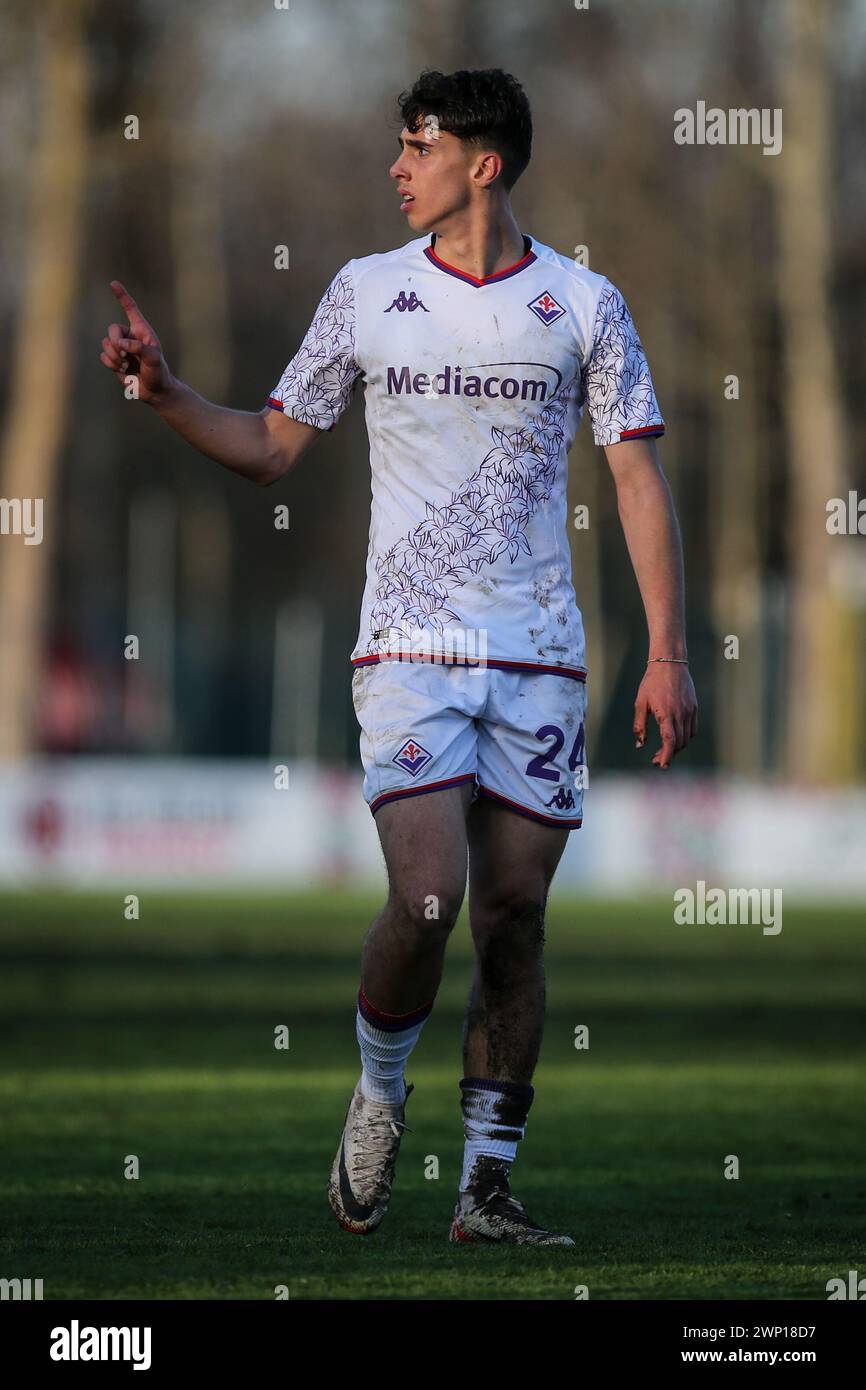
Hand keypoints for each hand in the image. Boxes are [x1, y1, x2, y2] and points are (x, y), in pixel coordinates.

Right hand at [100, 281, 171, 403]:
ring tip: (126, 366)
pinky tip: (122, 370)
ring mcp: (121, 348)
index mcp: (142, 330)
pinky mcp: (114, 360)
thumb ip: (138, 348)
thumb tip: (120, 344)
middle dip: (115, 342)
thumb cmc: (158, 372)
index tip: (113, 283)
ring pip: (106, 343)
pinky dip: (110, 364)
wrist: (154, 391)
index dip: (122, 296)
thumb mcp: (153, 359)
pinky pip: (103, 356)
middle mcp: (130, 336)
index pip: (130, 309)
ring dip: (114, 357)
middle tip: (124, 355)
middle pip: (112, 328)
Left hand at [633, 662, 697, 768]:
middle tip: (656, 759)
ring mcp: (690, 711)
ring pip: (687, 738)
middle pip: (678, 743)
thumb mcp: (640, 703)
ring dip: (677, 748)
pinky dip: (685, 738)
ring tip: (664, 750)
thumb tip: (640, 745)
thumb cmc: (651, 682)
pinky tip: (676, 739)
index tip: (661, 765)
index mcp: (666, 713)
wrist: (670, 663)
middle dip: (668, 754)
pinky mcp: (694, 707)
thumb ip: (640, 726)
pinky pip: (693, 729)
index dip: (667, 756)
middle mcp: (681, 714)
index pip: (670, 741)